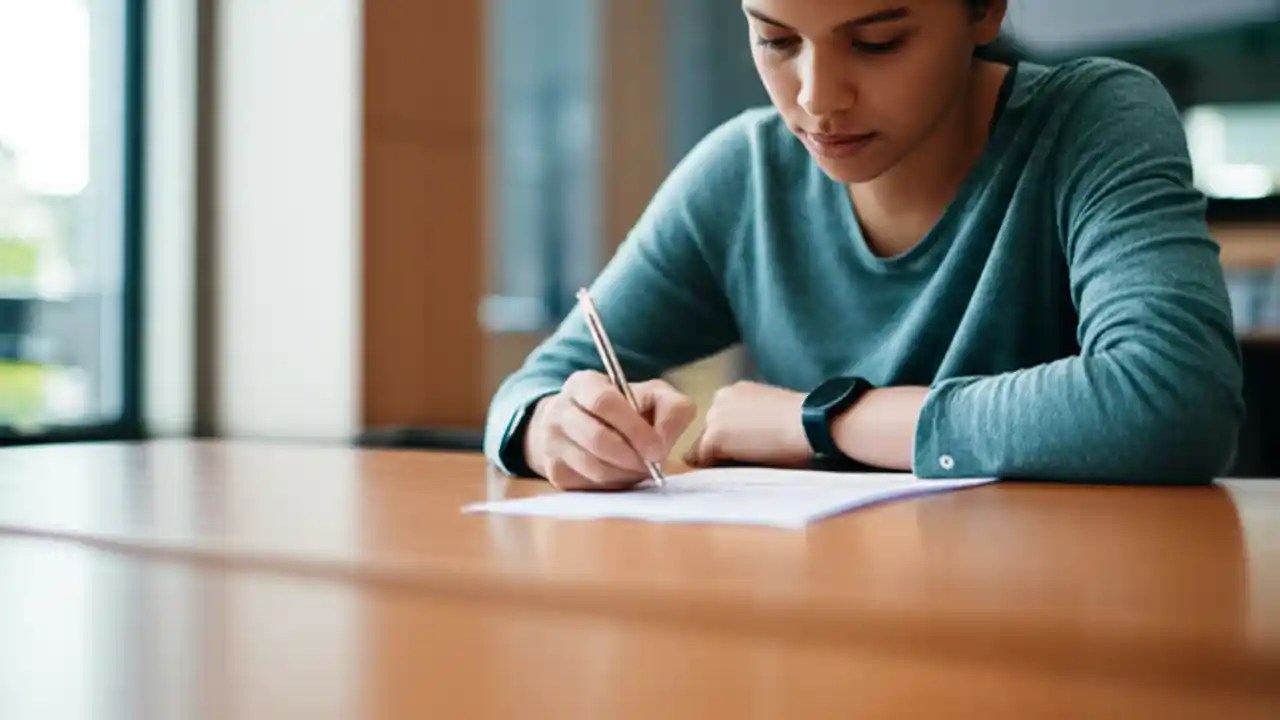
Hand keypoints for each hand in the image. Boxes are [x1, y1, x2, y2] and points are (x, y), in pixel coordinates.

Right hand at [524, 371, 696, 490]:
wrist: (587, 425)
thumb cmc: (628, 409)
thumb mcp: (655, 397)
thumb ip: (672, 411)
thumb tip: (662, 443)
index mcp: (582, 384)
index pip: (604, 403)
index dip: (634, 429)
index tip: (658, 449)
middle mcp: (559, 411)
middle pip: (596, 439)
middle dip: (631, 457)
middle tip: (652, 466)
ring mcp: (551, 442)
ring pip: (592, 467)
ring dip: (624, 474)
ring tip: (639, 469)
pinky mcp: (554, 471)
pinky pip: (586, 486)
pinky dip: (611, 486)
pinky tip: (620, 475)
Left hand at [683, 381, 811, 468]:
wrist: (810, 422)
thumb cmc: (804, 421)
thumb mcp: (772, 412)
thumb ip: (753, 420)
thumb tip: (747, 441)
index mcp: (736, 391)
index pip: (721, 419)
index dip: (731, 438)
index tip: (743, 451)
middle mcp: (720, 398)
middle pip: (710, 430)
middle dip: (721, 447)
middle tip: (738, 464)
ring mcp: (714, 417)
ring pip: (705, 445)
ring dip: (717, 458)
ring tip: (734, 473)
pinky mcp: (714, 437)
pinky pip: (704, 460)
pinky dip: (714, 470)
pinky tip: (731, 476)